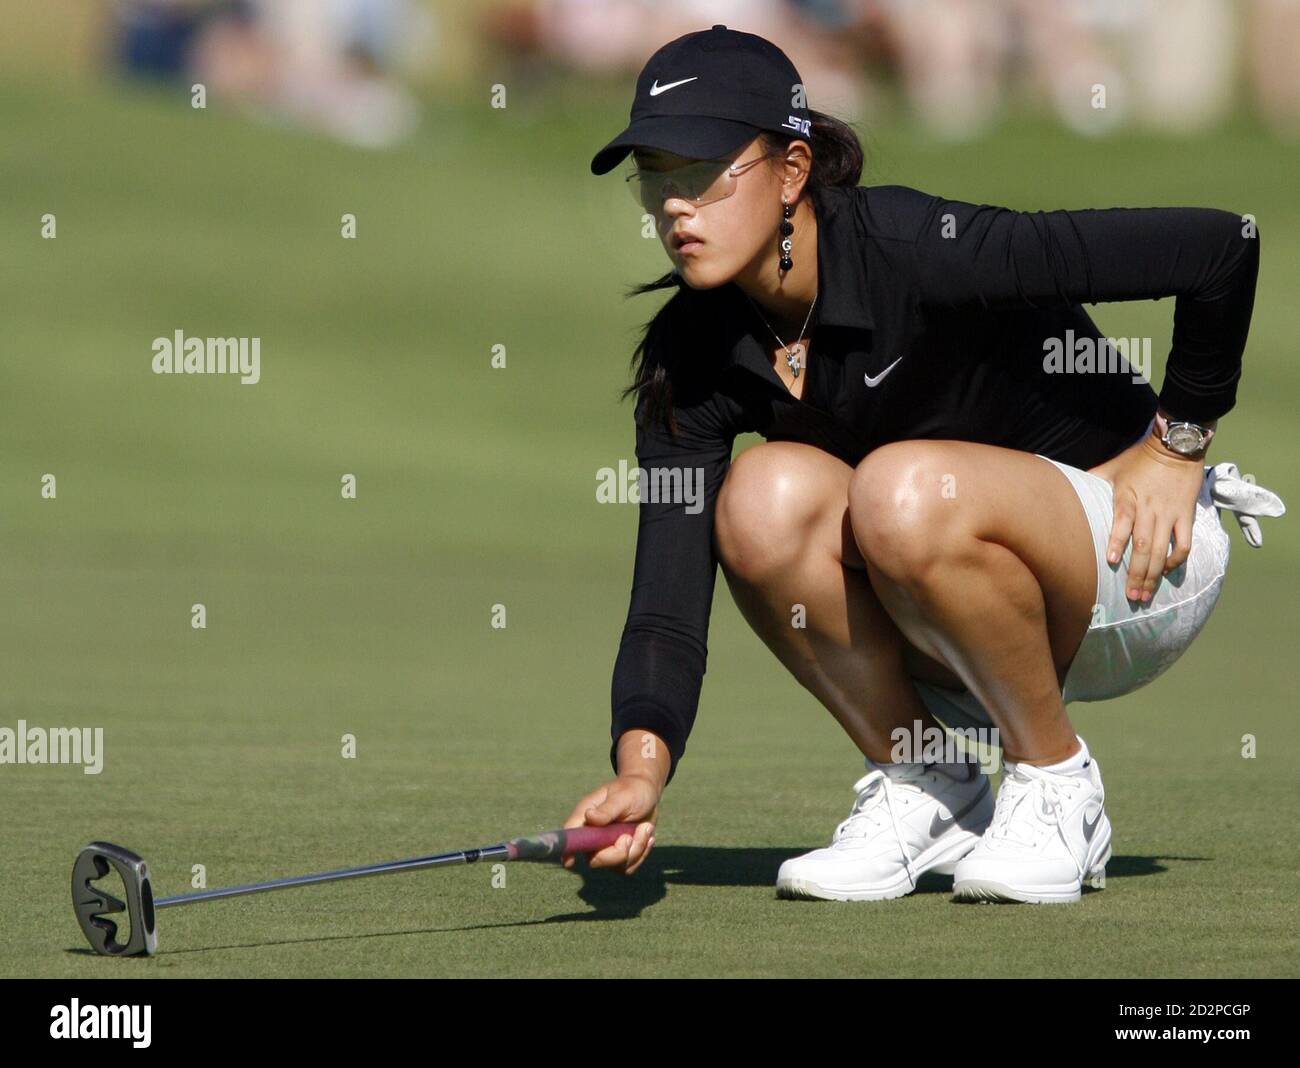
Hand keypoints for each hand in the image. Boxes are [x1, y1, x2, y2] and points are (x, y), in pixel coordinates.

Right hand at [562, 775, 658, 874]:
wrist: (647, 793)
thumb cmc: (631, 790)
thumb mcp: (622, 797)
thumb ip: (607, 810)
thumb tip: (589, 817)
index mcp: (586, 816)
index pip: (570, 835)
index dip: (568, 850)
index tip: (570, 862)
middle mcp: (593, 835)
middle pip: (594, 859)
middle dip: (617, 853)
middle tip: (630, 836)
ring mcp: (606, 847)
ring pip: (616, 865)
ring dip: (635, 850)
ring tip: (645, 828)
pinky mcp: (621, 854)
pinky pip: (629, 866)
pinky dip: (642, 853)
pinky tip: (648, 836)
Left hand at [1087, 427, 1206, 601]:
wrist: (1176, 447)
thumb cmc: (1139, 459)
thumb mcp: (1112, 468)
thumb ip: (1092, 481)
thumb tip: (1065, 490)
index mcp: (1128, 498)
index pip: (1123, 521)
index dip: (1118, 541)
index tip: (1112, 561)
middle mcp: (1150, 509)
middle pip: (1144, 546)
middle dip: (1137, 573)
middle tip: (1131, 596)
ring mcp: (1170, 514)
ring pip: (1163, 550)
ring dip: (1154, 575)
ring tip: (1146, 595)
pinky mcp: (1187, 515)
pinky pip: (1185, 544)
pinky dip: (1177, 560)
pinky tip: (1167, 571)